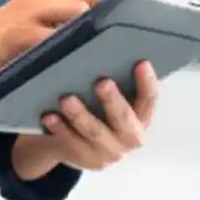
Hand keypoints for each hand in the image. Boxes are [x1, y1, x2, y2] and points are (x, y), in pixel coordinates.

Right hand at [0, 0, 108, 83]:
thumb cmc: (6, 35)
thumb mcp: (37, 13)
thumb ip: (66, 10)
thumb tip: (107, 17)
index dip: (113, 7)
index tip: (123, 27)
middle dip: (108, 17)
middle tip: (117, 42)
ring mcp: (33, 10)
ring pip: (79, 12)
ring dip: (92, 32)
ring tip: (103, 53)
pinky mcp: (23, 33)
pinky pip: (56, 38)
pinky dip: (70, 51)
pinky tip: (77, 65)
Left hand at [16, 61, 159, 176]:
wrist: (75, 141)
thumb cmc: (96, 106)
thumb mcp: (109, 96)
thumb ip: (114, 77)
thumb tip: (104, 37)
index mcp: (142, 117)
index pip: (150, 100)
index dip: (147, 83)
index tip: (141, 62)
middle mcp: (131, 137)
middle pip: (125, 120)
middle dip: (113, 102)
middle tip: (101, 82)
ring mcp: (109, 152)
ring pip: (96, 134)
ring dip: (81, 116)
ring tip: (66, 98)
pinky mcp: (87, 161)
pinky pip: (72, 145)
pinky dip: (60, 130)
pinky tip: (49, 116)